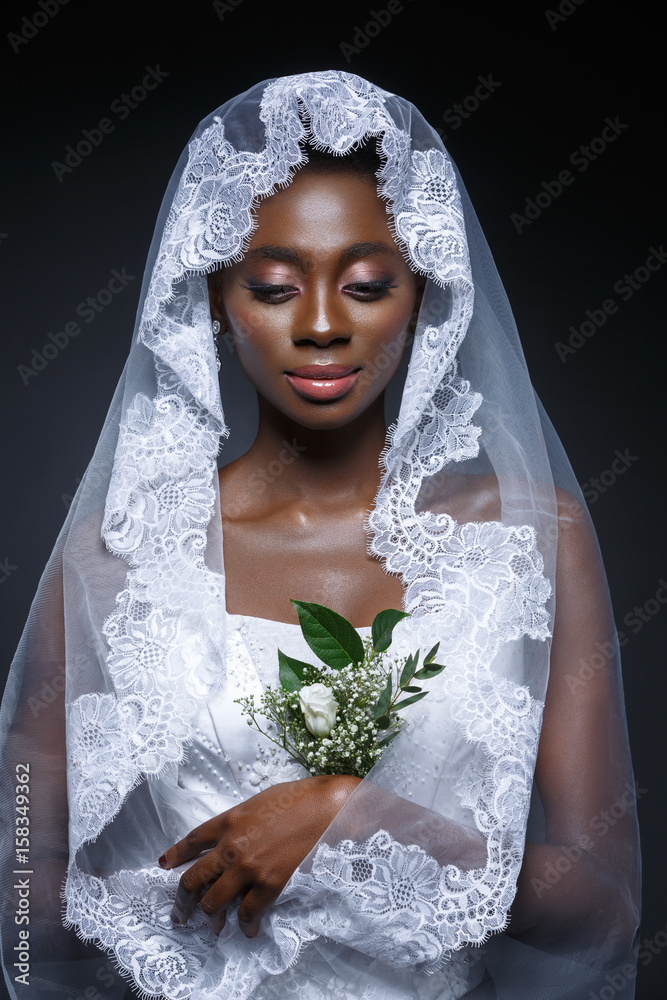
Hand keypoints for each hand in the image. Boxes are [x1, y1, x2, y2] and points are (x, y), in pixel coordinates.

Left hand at [158, 774, 359, 936]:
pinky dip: (245, 924)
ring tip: (214, 925)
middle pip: (192, 880)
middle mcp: (230, 846)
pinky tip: (248, 928)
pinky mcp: (269, 884)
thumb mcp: (258, 801)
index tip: (163, 866)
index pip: (190, 842)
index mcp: (227, 821)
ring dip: (210, 918)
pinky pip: (246, 913)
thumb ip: (238, 821)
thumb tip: (229, 836)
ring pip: (212, 903)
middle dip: (182, 902)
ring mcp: (248, 868)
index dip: (174, 856)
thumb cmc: (298, 798)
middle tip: (180, 913)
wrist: (327, 808)